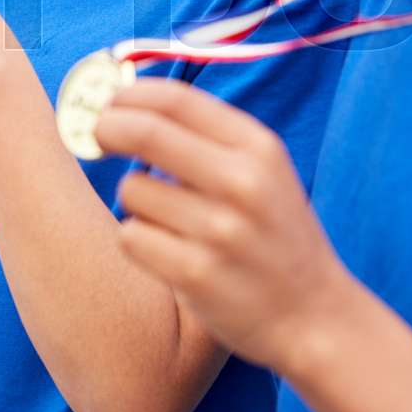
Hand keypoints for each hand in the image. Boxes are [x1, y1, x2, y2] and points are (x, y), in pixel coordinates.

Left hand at [97, 78, 357, 375]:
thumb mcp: (263, 172)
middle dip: (107, 129)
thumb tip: (127, 104)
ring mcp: (220, 230)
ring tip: (169, 221)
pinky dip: (138, 241)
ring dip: (135, 201)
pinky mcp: (195, 274)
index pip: (176, 99)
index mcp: (259, 148)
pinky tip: (168, 253)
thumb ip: (206, 136)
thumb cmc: (274, 235)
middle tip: (97, 136)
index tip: (109, 102)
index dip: (130, 94)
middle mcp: (242, 183)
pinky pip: (131, 236)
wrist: (314, 317)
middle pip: (144, 132)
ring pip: (132, 189)